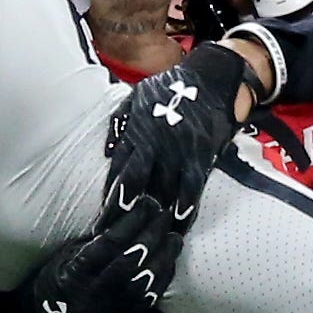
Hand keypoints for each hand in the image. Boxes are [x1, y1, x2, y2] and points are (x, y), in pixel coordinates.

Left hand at [102, 44, 256, 223]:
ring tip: (144, 236)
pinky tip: (179, 221)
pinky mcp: (201, 152)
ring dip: (154, 213)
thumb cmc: (170, 88)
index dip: (110, 194)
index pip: (119, 167)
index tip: (102, 218)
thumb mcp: (136, 97)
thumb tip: (108, 153)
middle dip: (124, 207)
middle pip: (135, 180)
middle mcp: (154, 140)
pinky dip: (186, 203)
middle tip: (115, 233)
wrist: (210, 77)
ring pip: (162, 186)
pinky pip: (192, 183)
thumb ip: (120, 124)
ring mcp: (179, 148)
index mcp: (137, 129)